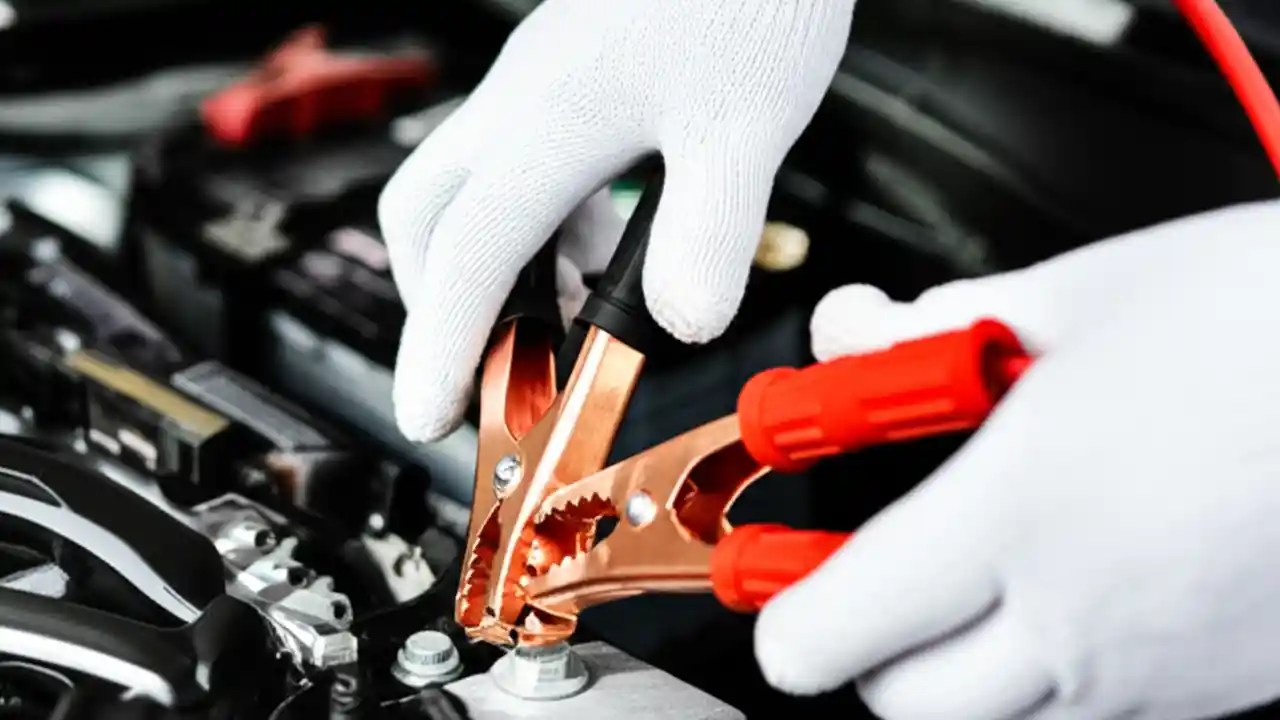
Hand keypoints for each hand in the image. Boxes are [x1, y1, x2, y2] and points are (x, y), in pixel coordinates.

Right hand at [379, 0, 854, 440]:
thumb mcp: (746, 128)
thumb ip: (708, 234)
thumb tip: (681, 326)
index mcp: (548, 124)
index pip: (467, 259)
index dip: (441, 350)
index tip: (427, 416)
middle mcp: (520, 104)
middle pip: (426, 223)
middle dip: (443, 310)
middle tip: (496, 369)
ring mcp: (535, 87)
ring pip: (469, 194)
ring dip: (500, 269)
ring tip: (570, 317)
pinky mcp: (564, 78)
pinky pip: (518, 168)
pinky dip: (542, 227)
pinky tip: (609, 243)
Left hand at [756, 200, 1279, 719]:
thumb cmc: (1265, 322)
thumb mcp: (1076, 296)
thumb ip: (932, 331)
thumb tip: (849, 339)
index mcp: (1021, 511)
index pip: (833, 630)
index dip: (779, 611)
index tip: (770, 567)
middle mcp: (1080, 615)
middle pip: (899, 702)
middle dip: (862, 646)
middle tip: (870, 569)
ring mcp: (1155, 670)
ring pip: (993, 719)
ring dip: (953, 661)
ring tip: (981, 563)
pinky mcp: (1216, 687)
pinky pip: (1087, 709)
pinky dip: (1046, 666)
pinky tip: (1077, 575)